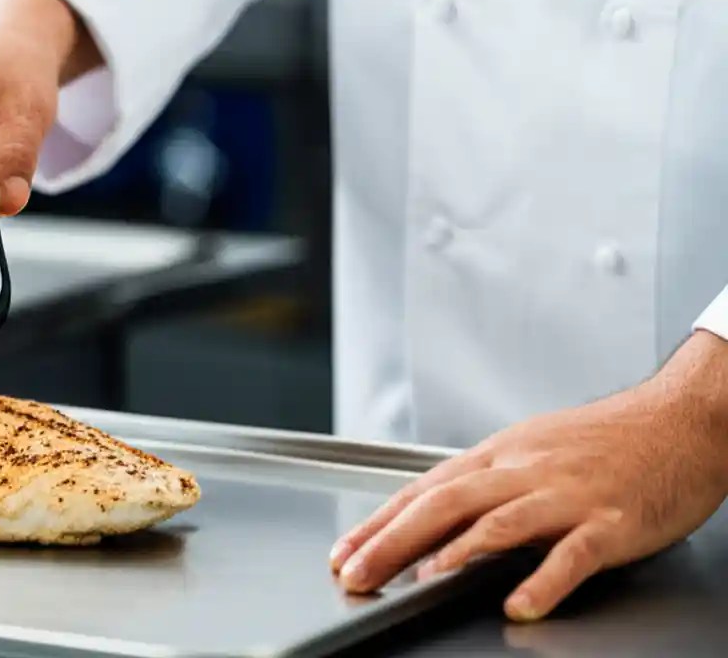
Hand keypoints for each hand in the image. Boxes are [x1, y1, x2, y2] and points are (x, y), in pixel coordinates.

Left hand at [329, 330, 727, 620]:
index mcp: (499, 455)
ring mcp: (566, 495)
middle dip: (392, 541)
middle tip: (356, 574)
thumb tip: (433, 515)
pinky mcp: (611, 521)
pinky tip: (518, 603)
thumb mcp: (530, 450)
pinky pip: (572, 553)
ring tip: (421, 582)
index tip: (344, 552)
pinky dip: (543, 579)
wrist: (678, 420)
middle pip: (445, 503)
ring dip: (455, 553)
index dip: (379, 522)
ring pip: (499, 521)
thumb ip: (484, 483)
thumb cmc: (605, 440)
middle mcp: (524, 470)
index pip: (424, 489)